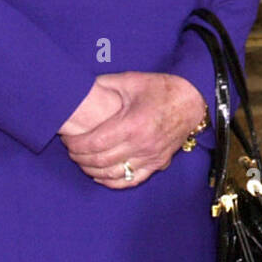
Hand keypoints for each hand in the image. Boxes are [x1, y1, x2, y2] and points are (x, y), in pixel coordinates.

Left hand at [60, 72, 206, 189]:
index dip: (76, 144)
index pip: (95, 144)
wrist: (194, 101)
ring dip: (92, 170)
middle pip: (100, 161)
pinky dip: (112, 181)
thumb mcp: (132, 80)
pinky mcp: (157, 164)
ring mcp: (150, 157)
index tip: (68, 139)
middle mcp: (141, 145)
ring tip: (83, 159)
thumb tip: (80, 87)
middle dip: (80, 157)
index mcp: (133, 124)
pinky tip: (101, 174)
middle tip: (71, 148)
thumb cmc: (162, 89)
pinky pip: (130, 180)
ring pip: (112, 174)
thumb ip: (105, 84)